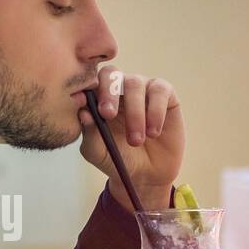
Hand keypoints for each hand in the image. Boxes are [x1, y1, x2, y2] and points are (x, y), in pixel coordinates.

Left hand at [78, 65, 184, 211]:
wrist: (146, 175)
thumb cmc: (117, 158)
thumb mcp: (98, 152)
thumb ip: (89, 133)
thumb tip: (83, 113)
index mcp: (98, 97)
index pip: (90, 80)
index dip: (89, 89)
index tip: (91, 110)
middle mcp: (119, 88)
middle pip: (111, 73)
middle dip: (108, 93)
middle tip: (108, 115)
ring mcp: (142, 88)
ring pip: (135, 84)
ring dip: (134, 113)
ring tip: (136, 141)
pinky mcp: (165, 94)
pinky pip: (160, 91)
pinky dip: (156, 112)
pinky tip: (153, 133)